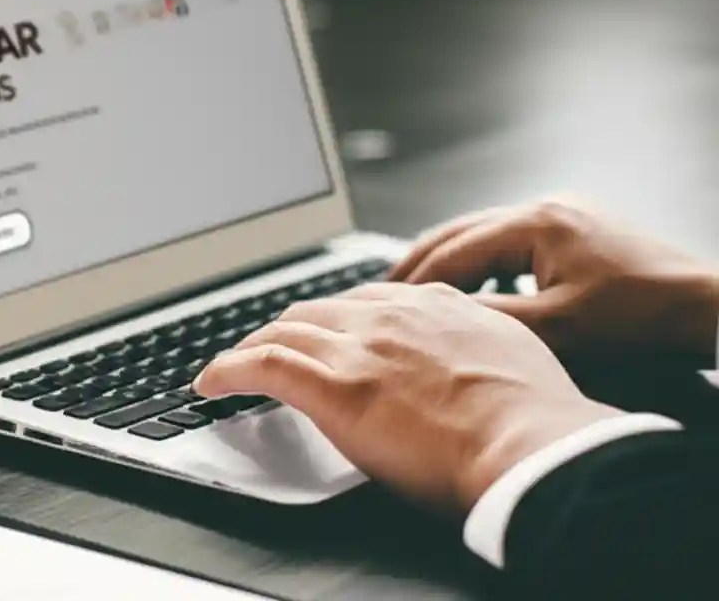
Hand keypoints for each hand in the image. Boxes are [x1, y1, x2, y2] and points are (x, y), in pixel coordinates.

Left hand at [194, 283, 623, 510]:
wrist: (529, 443)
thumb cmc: (532, 415)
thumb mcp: (510, 355)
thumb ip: (476, 343)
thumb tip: (469, 354)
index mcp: (431, 306)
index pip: (364, 300)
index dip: (335, 318)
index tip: (324, 333)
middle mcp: (387, 316)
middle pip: (315, 311)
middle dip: (288, 328)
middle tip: (272, 349)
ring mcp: (356, 349)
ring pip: (282, 331)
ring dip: (251, 347)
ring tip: (235, 365)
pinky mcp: (331, 388)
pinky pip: (260, 366)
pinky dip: (227, 371)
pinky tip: (210, 383)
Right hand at [390, 199, 718, 362]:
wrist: (707, 310)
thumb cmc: (642, 320)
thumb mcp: (555, 329)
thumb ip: (489, 321)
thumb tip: (432, 322)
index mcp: (536, 221)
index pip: (452, 251)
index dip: (411, 282)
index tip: (379, 307)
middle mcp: (546, 207)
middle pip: (458, 232)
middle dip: (416, 264)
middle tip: (379, 294)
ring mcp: (563, 214)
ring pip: (482, 235)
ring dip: (446, 264)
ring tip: (414, 293)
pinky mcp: (577, 230)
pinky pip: (510, 242)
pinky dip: (481, 265)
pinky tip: (473, 291)